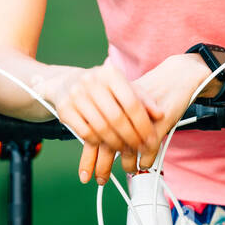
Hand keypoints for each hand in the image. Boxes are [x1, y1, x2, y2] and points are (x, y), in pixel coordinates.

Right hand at [46, 62, 163, 185]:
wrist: (67, 82)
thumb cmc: (103, 87)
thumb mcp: (123, 87)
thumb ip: (143, 99)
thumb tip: (160, 114)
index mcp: (110, 73)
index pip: (132, 103)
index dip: (143, 125)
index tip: (151, 141)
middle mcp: (91, 81)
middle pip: (116, 118)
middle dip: (131, 138)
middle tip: (140, 150)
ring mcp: (76, 94)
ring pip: (101, 128)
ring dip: (116, 144)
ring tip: (126, 151)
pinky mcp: (65, 109)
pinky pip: (86, 133)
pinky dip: (99, 143)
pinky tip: (107, 147)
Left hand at [78, 55, 212, 181]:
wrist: (174, 77)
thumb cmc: (148, 92)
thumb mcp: (124, 102)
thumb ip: (108, 119)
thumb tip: (92, 141)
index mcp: (109, 102)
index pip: (93, 133)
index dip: (89, 158)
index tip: (85, 175)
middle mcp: (122, 108)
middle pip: (107, 143)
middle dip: (104, 166)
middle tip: (101, 180)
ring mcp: (141, 116)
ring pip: (128, 148)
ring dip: (127, 163)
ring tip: (129, 169)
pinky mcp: (160, 122)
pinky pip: (150, 147)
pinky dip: (147, 159)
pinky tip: (144, 163)